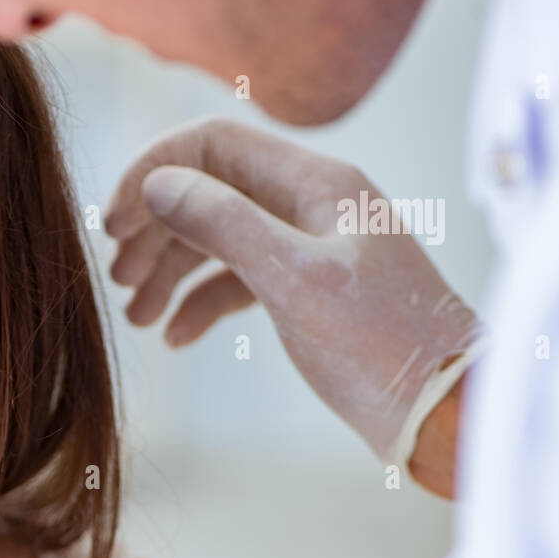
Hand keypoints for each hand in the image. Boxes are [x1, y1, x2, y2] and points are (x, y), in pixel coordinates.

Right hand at [105, 117, 483, 464]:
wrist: (445, 412)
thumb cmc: (381, 345)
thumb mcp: (295, 281)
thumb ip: (224, 225)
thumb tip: (157, 185)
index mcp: (316, 183)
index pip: (212, 145)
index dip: (152, 173)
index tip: (112, 225)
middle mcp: (310, 204)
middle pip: (208, 191)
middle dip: (155, 229)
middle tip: (115, 278)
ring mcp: (309, 248)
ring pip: (218, 239)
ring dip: (169, 271)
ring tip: (134, 316)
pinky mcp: (307, 292)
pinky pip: (238, 280)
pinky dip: (201, 304)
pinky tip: (174, 336)